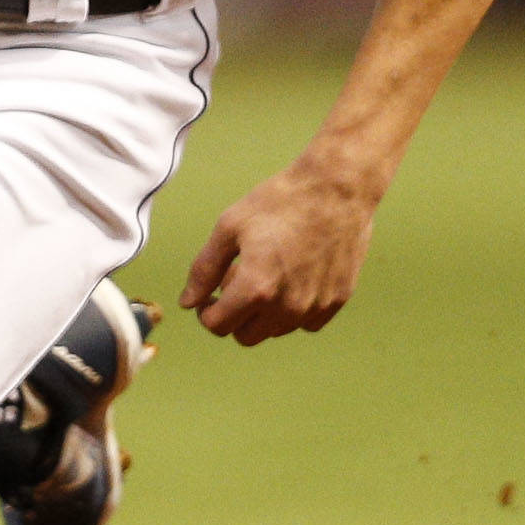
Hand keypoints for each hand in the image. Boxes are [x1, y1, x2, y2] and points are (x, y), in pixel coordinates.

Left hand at [178, 152, 383, 345]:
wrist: (336, 188)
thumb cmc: (279, 201)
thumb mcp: (229, 226)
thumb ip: (205, 269)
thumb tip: (187, 302)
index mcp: (256, 287)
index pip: (218, 325)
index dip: (206, 310)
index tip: (209, 293)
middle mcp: (287, 307)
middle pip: (246, 336)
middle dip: (233, 314)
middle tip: (236, 279)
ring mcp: (315, 307)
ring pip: (276, 330)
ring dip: (263, 311)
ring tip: (266, 271)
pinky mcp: (336, 301)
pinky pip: (305, 322)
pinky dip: (293, 309)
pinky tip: (293, 276)